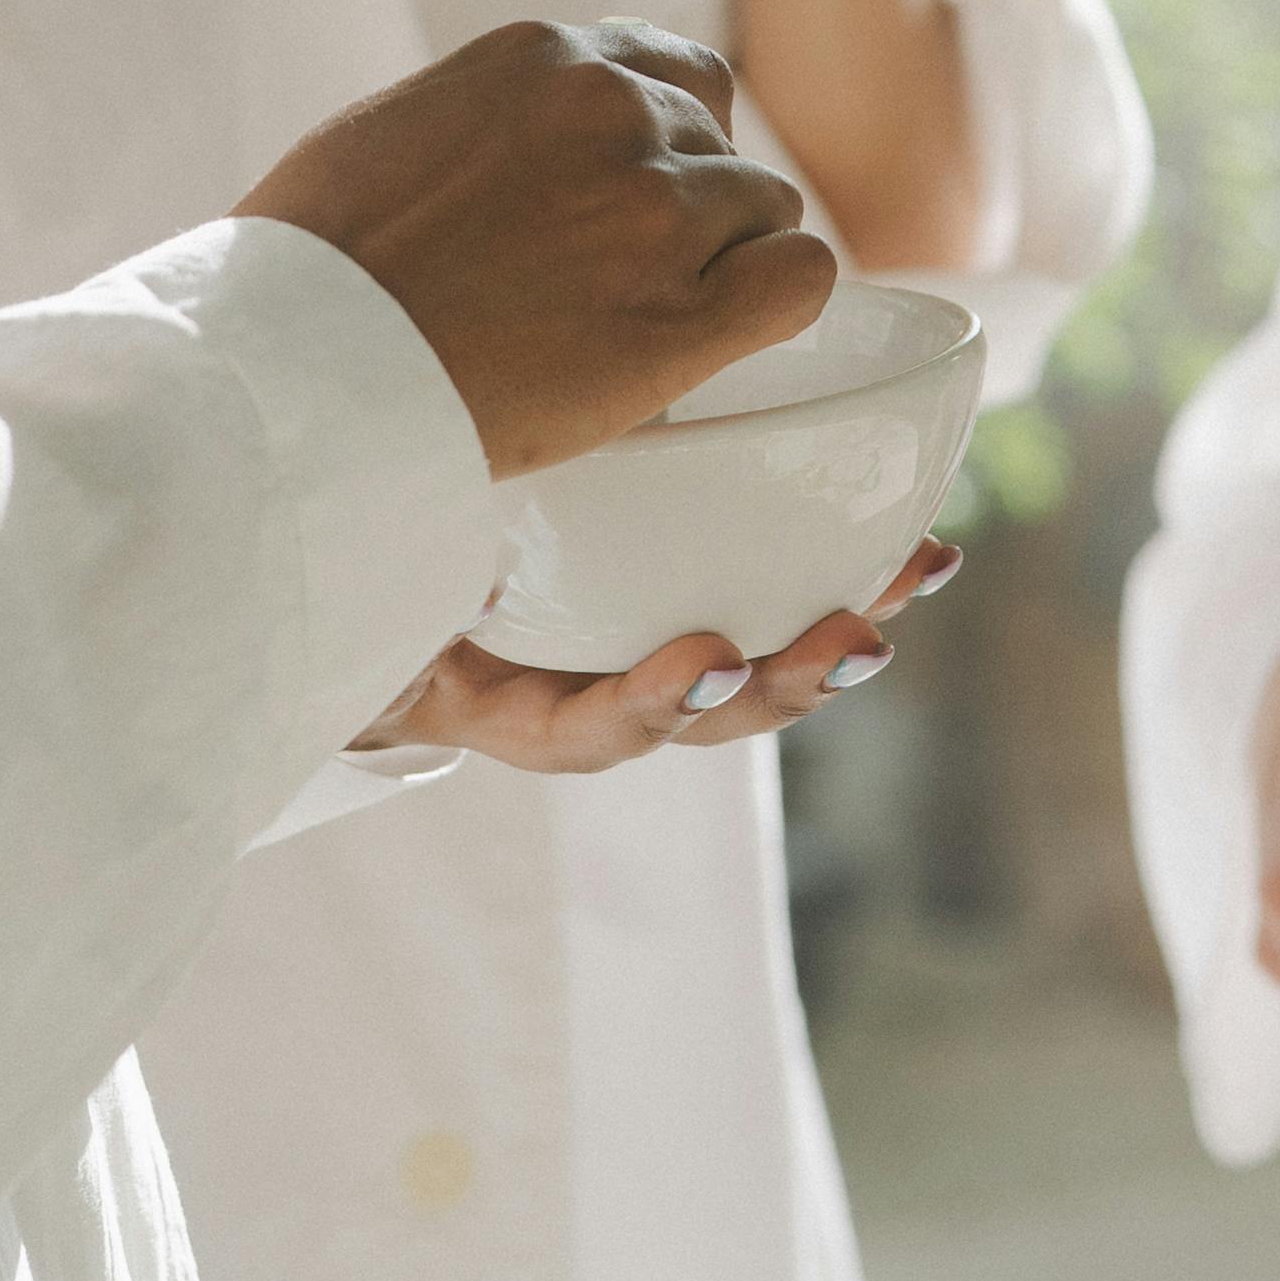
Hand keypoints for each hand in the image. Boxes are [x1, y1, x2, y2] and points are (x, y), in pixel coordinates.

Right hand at [235, 20, 837, 475]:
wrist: (297, 366)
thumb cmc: (315, 267)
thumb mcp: (395, 131)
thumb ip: (488, 119)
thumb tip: (519, 150)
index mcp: (546, 59)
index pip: (666, 71)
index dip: (658, 139)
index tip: (623, 196)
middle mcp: (616, 112)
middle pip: (717, 141)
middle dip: (686, 205)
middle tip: (624, 278)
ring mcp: (656, 210)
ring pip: (764, 208)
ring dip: (723, 259)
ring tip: (651, 318)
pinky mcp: (682, 315)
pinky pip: (799, 277)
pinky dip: (778, 299)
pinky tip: (728, 332)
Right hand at [360, 537, 963, 768]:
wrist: (355, 564)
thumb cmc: (354, 587)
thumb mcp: (359, 610)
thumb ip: (397, 615)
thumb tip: (449, 585)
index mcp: (505, 706)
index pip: (580, 729)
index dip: (648, 705)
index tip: (705, 659)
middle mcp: (587, 689)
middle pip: (701, 713)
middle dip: (783, 684)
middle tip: (850, 646)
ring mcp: (641, 643)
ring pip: (755, 658)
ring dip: (840, 627)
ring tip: (917, 576)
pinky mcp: (683, 585)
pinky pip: (771, 591)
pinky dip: (844, 571)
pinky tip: (925, 551)